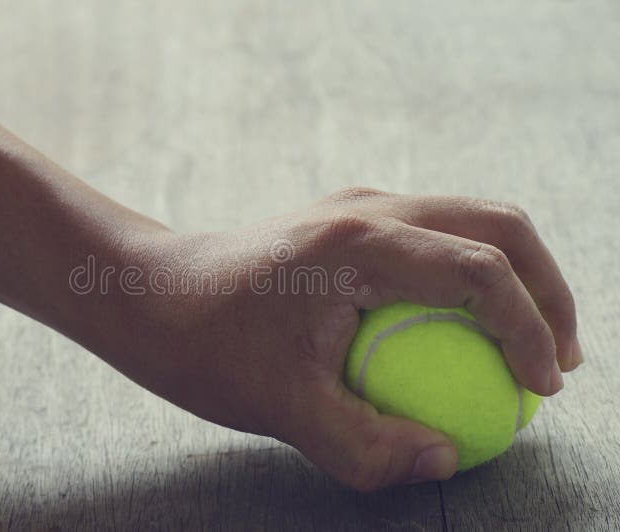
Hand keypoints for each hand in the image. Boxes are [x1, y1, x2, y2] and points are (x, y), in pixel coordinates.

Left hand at [107, 187, 580, 490]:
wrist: (147, 292)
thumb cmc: (205, 346)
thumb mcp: (281, 411)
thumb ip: (365, 447)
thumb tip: (444, 458)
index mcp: (360, 243)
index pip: (481, 271)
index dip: (531, 329)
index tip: (542, 389)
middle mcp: (368, 208)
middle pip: (498, 225)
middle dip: (548, 289)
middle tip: (559, 360)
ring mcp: (358, 207)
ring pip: (471, 220)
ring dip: (515, 275)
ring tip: (527, 342)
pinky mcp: (348, 220)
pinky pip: (435, 236)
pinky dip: (471, 275)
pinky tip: (462, 328)